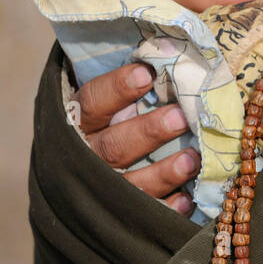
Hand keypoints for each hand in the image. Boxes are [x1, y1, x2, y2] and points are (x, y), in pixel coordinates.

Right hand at [75, 62, 199, 215]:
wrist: (69, 183)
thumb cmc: (101, 125)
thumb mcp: (99, 104)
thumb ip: (123, 84)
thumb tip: (166, 47)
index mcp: (78, 122)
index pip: (93, 102)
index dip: (117, 88)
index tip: (147, 73)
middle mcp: (86, 158)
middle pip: (115, 144)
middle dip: (149, 131)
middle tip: (180, 115)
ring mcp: (101, 191)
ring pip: (130, 183)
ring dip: (163, 172)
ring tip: (193, 158)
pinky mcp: (119, 216)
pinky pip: (143, 216)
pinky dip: (165, 209)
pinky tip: (188, 201)